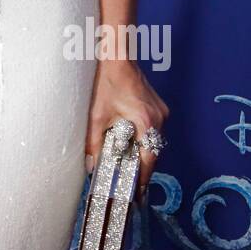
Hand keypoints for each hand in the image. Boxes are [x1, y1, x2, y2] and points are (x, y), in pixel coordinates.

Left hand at [85, 58, 169, 201]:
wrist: (117, 54)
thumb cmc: (107, 80)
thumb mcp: (96, 114)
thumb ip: (94, 142)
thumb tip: (91, 165)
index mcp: (146, 121)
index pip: (148, 159)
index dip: (142, 179)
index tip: (136, 196)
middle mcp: (158, 118)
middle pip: (152, 152)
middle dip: (140, 168)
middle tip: (129, 186)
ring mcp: (160, 111)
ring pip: (153, 141)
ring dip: (141, 153)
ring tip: (127, 168)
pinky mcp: (156, 107)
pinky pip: (151, 130)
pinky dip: (142, 140)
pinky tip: (130, 144)